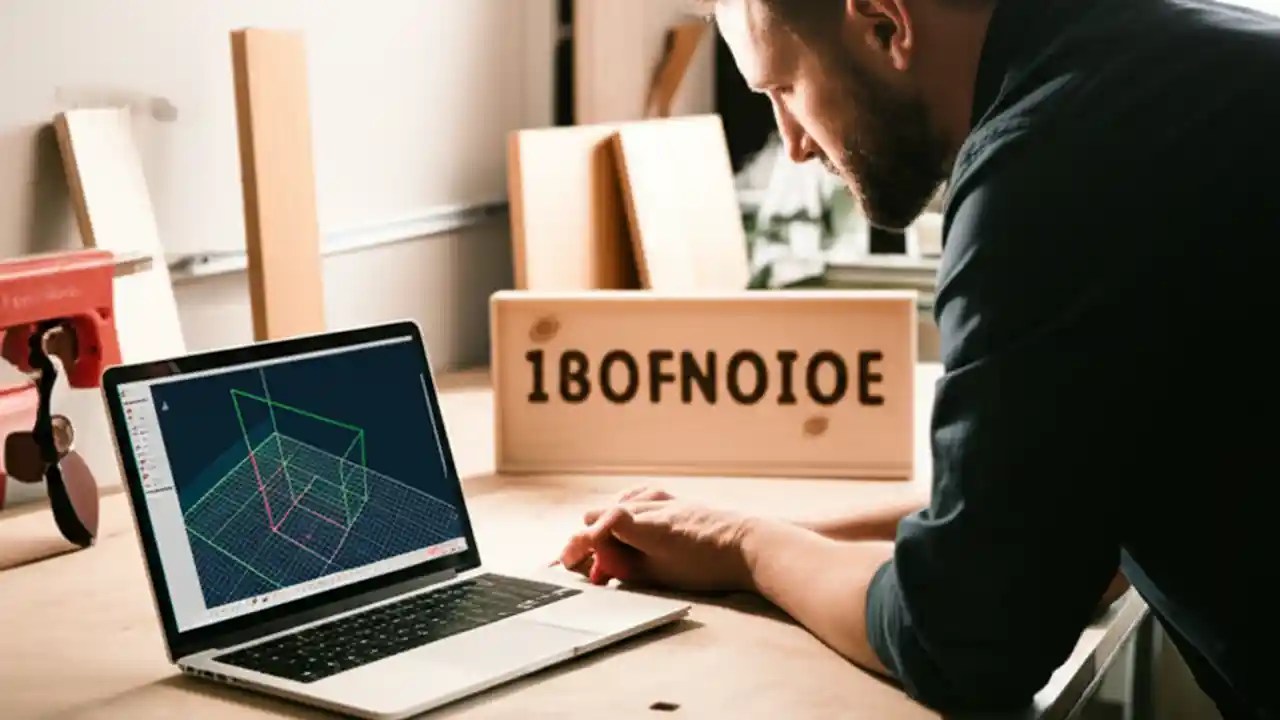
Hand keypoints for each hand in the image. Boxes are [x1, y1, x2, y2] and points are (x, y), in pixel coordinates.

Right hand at [557, 486, 755, 592]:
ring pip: (617, 503)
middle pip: (600, 513)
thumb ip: (626, 566)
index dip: (579, 544)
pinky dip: (624, 511)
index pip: (598, 524)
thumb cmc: (706, 565)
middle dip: (588, 540)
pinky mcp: (673, 499)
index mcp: (644, 525)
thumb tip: (599, 567)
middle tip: (589, 566)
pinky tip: (626, 523)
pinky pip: (637, 496)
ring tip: (608, 551)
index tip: (568, 561)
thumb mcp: (661, 574)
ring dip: (605, 526)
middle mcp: (649, 505)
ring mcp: (662, 499)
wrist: (748, 545)